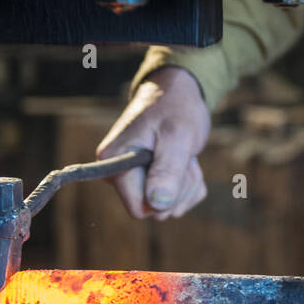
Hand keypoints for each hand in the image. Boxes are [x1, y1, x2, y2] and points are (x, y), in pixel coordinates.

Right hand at [96, 67, 210, 219]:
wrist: (178, 93)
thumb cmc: (176, 109)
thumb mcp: (177, 136)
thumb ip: (167, 170)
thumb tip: (157, 205)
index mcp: (114, 162)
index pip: (139, 208)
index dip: (164, 195)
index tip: (176, 165)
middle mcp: (117, 173)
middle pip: (155, 210)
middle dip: (178, 188)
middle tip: (183, 155)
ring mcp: (133, 178)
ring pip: (167, 207)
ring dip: (186, 184)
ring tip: (184, 154)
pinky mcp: (149, 180)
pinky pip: (176, 201)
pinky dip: (189, 184)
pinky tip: (186, 161)